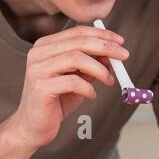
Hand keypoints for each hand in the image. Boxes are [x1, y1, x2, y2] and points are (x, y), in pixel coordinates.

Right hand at [6, 26, 127, 148]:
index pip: (77, 32)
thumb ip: (92, 66)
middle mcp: (38, 53)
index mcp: (46, 46)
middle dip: (106, 47)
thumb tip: (112, 56)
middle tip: (124, 56)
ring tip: (109, 81)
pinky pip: (72, 82)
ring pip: (75, 58)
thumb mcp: (78, 78)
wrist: (34, 126)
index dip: (101, 35)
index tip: (121, 42)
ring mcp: (37, 69)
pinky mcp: (40, 87)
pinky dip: (88, 88)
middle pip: (78, 42)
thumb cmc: (57, 100)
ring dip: (99, 69)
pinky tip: (92, 95)